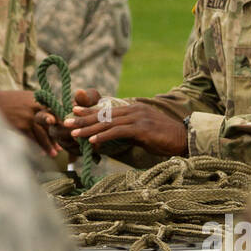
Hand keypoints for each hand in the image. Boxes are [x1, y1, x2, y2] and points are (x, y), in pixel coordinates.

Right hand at [0, 89, 61, 155]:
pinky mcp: (21, 126)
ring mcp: (28, 118)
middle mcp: (35, 109)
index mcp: (39, 101)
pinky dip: (37, 146)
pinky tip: (41, 153)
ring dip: (49, 145)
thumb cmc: (11, 100)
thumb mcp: (27, 97)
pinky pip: (31, 139)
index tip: (67, 130)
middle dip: (57, 136)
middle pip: (50, 125)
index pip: (54, 112)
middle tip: (62, 147)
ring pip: (42, 134)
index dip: (61, 123)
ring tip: (55, 154)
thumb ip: (39, 105)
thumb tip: (52, 115)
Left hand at [65, 93, 187, 156]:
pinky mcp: (141, 128)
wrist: (184, 139)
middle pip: (104, 114)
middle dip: (83, 118)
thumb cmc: (164, 139)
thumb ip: (127, 132)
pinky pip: (118, 132)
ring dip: (89, 128)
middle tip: (66, 121)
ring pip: (108, 122)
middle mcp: (134, 109)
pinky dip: (104, 136)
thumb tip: (109, 138)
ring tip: (74, 133)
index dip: (89, 111)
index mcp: (133, 109)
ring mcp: (138, 118)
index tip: (73, 112)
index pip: (107, 109)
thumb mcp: (142, 133)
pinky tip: (93, 141)